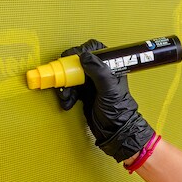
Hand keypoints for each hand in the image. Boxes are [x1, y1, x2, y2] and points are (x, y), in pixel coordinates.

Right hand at [56, 39, 155, 161]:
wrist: (114, 131)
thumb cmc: (118, 111)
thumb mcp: (109, 90)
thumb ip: (99, 72)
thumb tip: (85, 56)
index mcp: (110, 67)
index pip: (94, 49)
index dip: (80, 51)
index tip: (70, 59)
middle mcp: (100, 72)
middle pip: (78, 63)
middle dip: (68, 72)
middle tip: (62, 78)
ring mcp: (91, 83)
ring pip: (72, 76)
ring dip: (65, 86)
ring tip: (65, 97)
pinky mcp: (84, 93)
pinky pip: (70, 88)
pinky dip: (66, 94)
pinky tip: (67, 103)